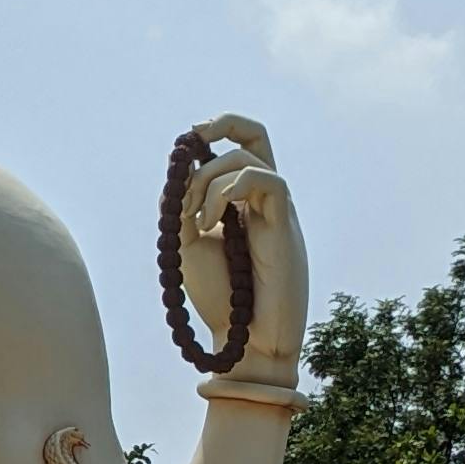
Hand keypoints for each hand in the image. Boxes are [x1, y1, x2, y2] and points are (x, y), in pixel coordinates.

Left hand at [175, 113, 307, 390]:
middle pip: (256, 137)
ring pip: (247, 159)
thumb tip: (179, 173)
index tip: (188, 140)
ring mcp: (276, 210)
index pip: (236, 150)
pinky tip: (210, 224)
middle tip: (194, 137)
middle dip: (225, 123)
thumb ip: (183, 210)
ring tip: (195, 220)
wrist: (243, 340)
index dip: (216, 132)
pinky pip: (266, 179)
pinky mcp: (285, 224)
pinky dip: (229, 190)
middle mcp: (262, 200)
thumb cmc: (219, 298)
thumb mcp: (187, 246)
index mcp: (241, 203)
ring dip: (208, 181)